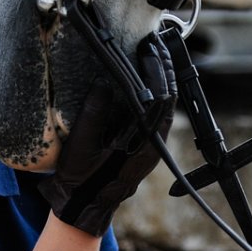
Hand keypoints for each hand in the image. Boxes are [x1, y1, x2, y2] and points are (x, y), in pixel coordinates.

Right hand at [36, 34, 176, 235]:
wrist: (85, 207)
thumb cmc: (81, 180)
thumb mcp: (81, 146)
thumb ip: (93, 114)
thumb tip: (104, 82)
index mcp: (143, 142)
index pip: (159, 98)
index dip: (156, 70)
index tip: (148, 48)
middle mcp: (154, 143)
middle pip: (169, 98)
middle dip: (163, 68)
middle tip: (154, 43)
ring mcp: (153, 146)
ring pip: (166, 106)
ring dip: (162, 80)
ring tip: (152, 54)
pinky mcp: (147, 147)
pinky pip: (157, 115)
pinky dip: (155, 93)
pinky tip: (144, 80)